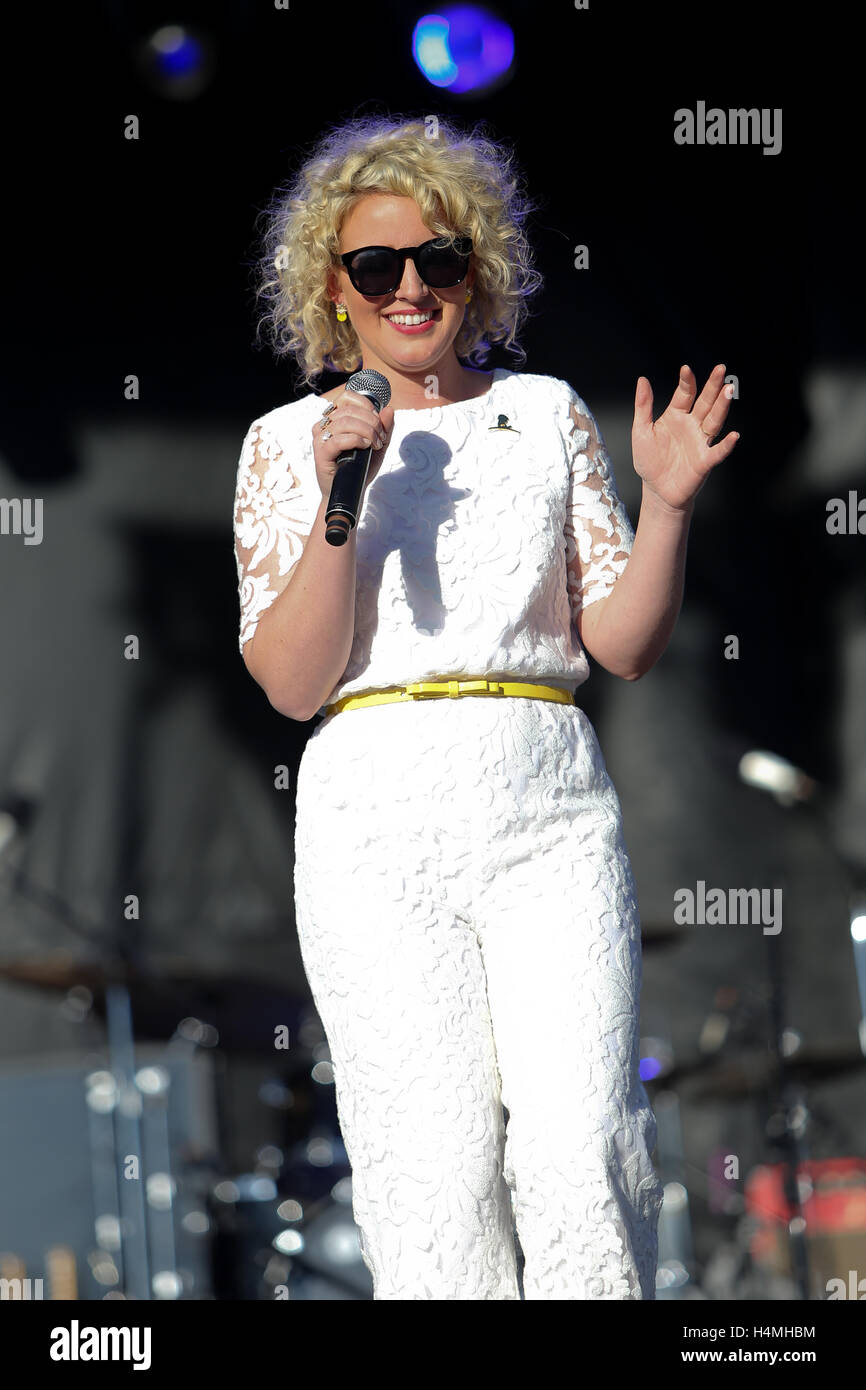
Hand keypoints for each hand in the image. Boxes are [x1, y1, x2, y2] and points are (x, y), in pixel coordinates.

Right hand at [312, 387, 394, 499]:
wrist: (351, 492)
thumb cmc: (360, 468)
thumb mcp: (378, 445)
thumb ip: (385, 428)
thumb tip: (389, 409)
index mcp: (335, 419)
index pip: (346, 397)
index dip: (365, 404)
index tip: (378, 419)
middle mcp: (325, 426)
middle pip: (348, 410)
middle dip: (371, 421)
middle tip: (381, 437)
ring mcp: (320, 439)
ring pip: (344, 422)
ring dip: (366, 430)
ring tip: (376, 444)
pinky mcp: (320, 453)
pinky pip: (338, 440)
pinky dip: (356, 440)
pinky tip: (365, 446)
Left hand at [631, 364, 738, 512]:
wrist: (656, 490)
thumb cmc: (650, 461)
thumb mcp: (640, 431)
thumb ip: (643, 406)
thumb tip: (642, 380)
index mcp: (677, 416)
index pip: (685, 394)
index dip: (686, 382)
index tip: (686, 369)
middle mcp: (692, 425)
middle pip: (706, 402)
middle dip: (713, 386)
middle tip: (720, 369)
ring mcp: (700, 442)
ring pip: (714, 421)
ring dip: (722, 406)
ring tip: (728, 391)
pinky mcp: (704, 461)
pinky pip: (717, 452)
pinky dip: (726, 445)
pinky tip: (734, 436)